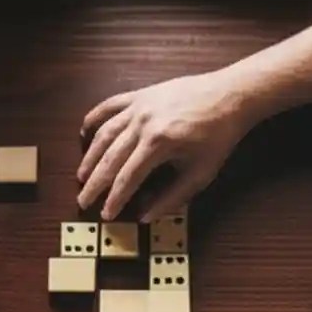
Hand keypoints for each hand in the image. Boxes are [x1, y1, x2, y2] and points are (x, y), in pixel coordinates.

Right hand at [78, 69, 252, 220]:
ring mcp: (139, 106)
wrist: (230, 96)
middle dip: (95, 183)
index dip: (114, 199)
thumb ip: (173, 197)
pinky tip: (84, 133)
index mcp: (159, 143)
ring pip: (104, 134)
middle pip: (110, 158)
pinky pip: (109, 106)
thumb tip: (146, 216)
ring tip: (81, 176)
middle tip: (83, 201)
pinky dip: (94, 119)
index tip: (106, 215)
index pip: (127, 178)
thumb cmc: (219, 136)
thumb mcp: (201, 173)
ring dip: (90, 157)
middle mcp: (143, 123)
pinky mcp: (140, 94)